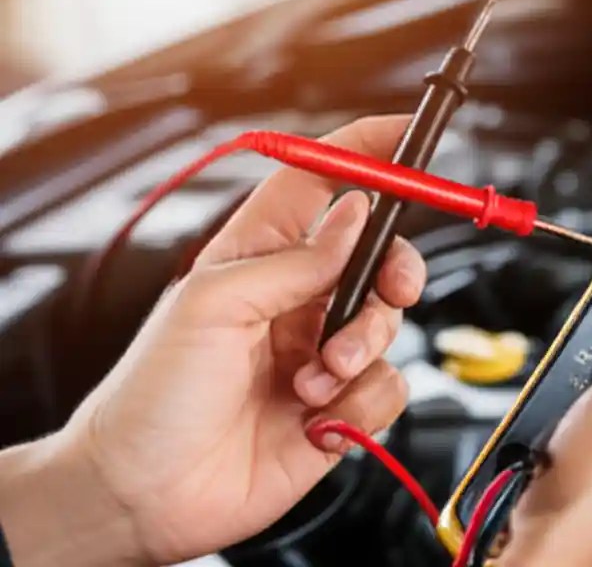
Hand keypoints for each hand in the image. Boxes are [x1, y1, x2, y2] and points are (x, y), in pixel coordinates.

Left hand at [0, 116, 426, 565]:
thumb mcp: (213, 305)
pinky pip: (389, 385)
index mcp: (257, 255)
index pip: (321, 181)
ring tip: (317, 377)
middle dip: (395, 268)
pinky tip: (319, 414)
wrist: (148, 494)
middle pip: (378, 253)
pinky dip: (363, 400)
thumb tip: (354, 218)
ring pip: (389, 323)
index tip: (408, 132)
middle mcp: (294, 298)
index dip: (365, 151)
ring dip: (362, 348)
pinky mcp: (339, 404)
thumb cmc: (153, 397)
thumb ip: (295, 260)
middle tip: (391, 288)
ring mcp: (319, 351)